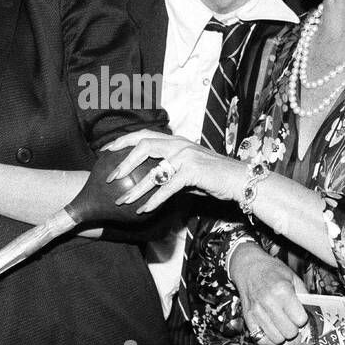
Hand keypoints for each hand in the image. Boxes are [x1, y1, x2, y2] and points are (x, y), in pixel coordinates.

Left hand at [103, 129, 247, 213]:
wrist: (238, 180)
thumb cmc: (213, 177)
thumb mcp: (188, 169)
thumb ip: (170, 171)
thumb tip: (150, 182)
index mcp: (176, 141)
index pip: (144, 134)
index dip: (123, 140)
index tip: (106, 150)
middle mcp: (179, 144)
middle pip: (143, 145)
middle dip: (123, 161)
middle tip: (110, 176)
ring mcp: (186, 156)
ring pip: (153, 170)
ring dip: (135, 187)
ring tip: (122, 200)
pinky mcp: (193, 172)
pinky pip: (167, 188)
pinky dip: (154, 200)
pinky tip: (144, 210)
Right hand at [229, 242, 308, 344]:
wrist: (248, 267)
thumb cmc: (271, 270)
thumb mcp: (293, 277)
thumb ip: (304, 295)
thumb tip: (312, 313)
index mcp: (282, 291)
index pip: (300, 320)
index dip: (303, 318)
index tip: (300, 314)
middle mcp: (268, 302)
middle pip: (289, 332)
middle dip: (294, 328)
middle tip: (291, 320)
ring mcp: (256, 311)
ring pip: (276, 338)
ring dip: (282, 334)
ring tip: (282, 324)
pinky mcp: (248, 317)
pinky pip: (260, 339)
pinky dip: (268, 338)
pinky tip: (272, 330)